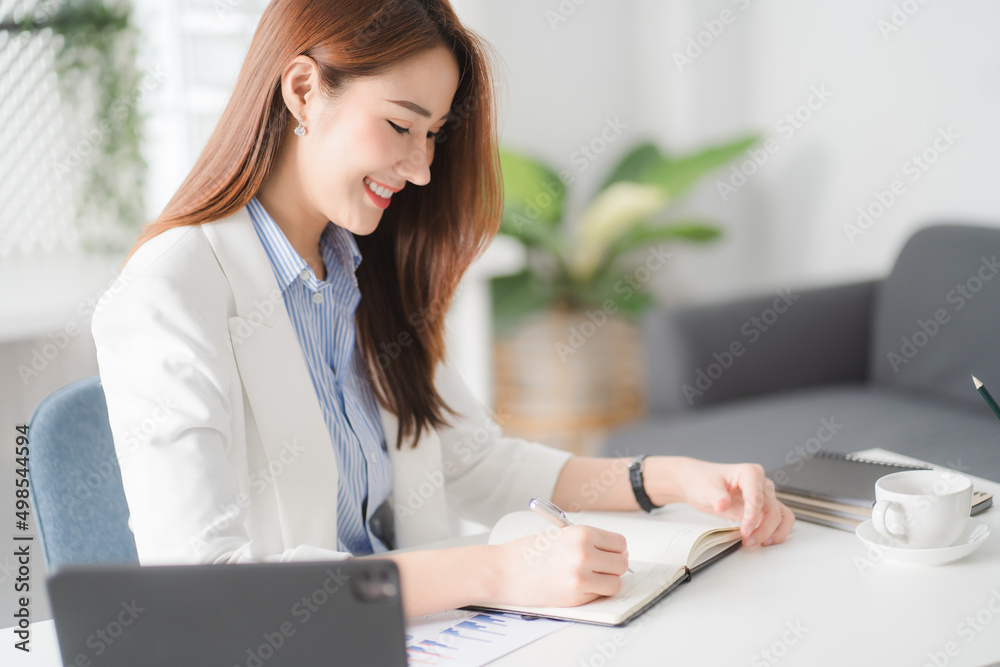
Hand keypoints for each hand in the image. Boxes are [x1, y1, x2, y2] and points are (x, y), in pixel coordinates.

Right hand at [487, 525, 628, 607]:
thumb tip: (616, 553)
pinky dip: (594, 593)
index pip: (619, 543)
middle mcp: (584, 554)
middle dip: (614, 565)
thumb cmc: (526, 553)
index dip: (616, 549)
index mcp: (581, 534)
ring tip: (590, 578)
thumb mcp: (559, 535)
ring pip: (616, 582)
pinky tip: (578, 586)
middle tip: (601, 567)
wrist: (501, 571)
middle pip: (622, 563)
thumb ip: (587, 541)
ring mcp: (580, 578)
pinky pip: (600, 596)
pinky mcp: (575, 597)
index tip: (610, 553)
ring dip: (607, 582)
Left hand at [647, 457, 794, 546]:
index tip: (746, 531)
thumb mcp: (706, 487)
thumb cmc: (702, 480)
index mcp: (750, 473)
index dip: (754, 516)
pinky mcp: (761, 509)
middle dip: (763, 528)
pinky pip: (777, 521)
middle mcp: (761, 483)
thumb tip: (723, 505)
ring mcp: (763, 496)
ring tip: (757, 542)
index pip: (758, 497)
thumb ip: (716, 496)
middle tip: (747, 541)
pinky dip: (773, 532)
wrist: (696, 482)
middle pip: (773, 509)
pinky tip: (760, 540)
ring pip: (781, 516)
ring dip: (774, 532)